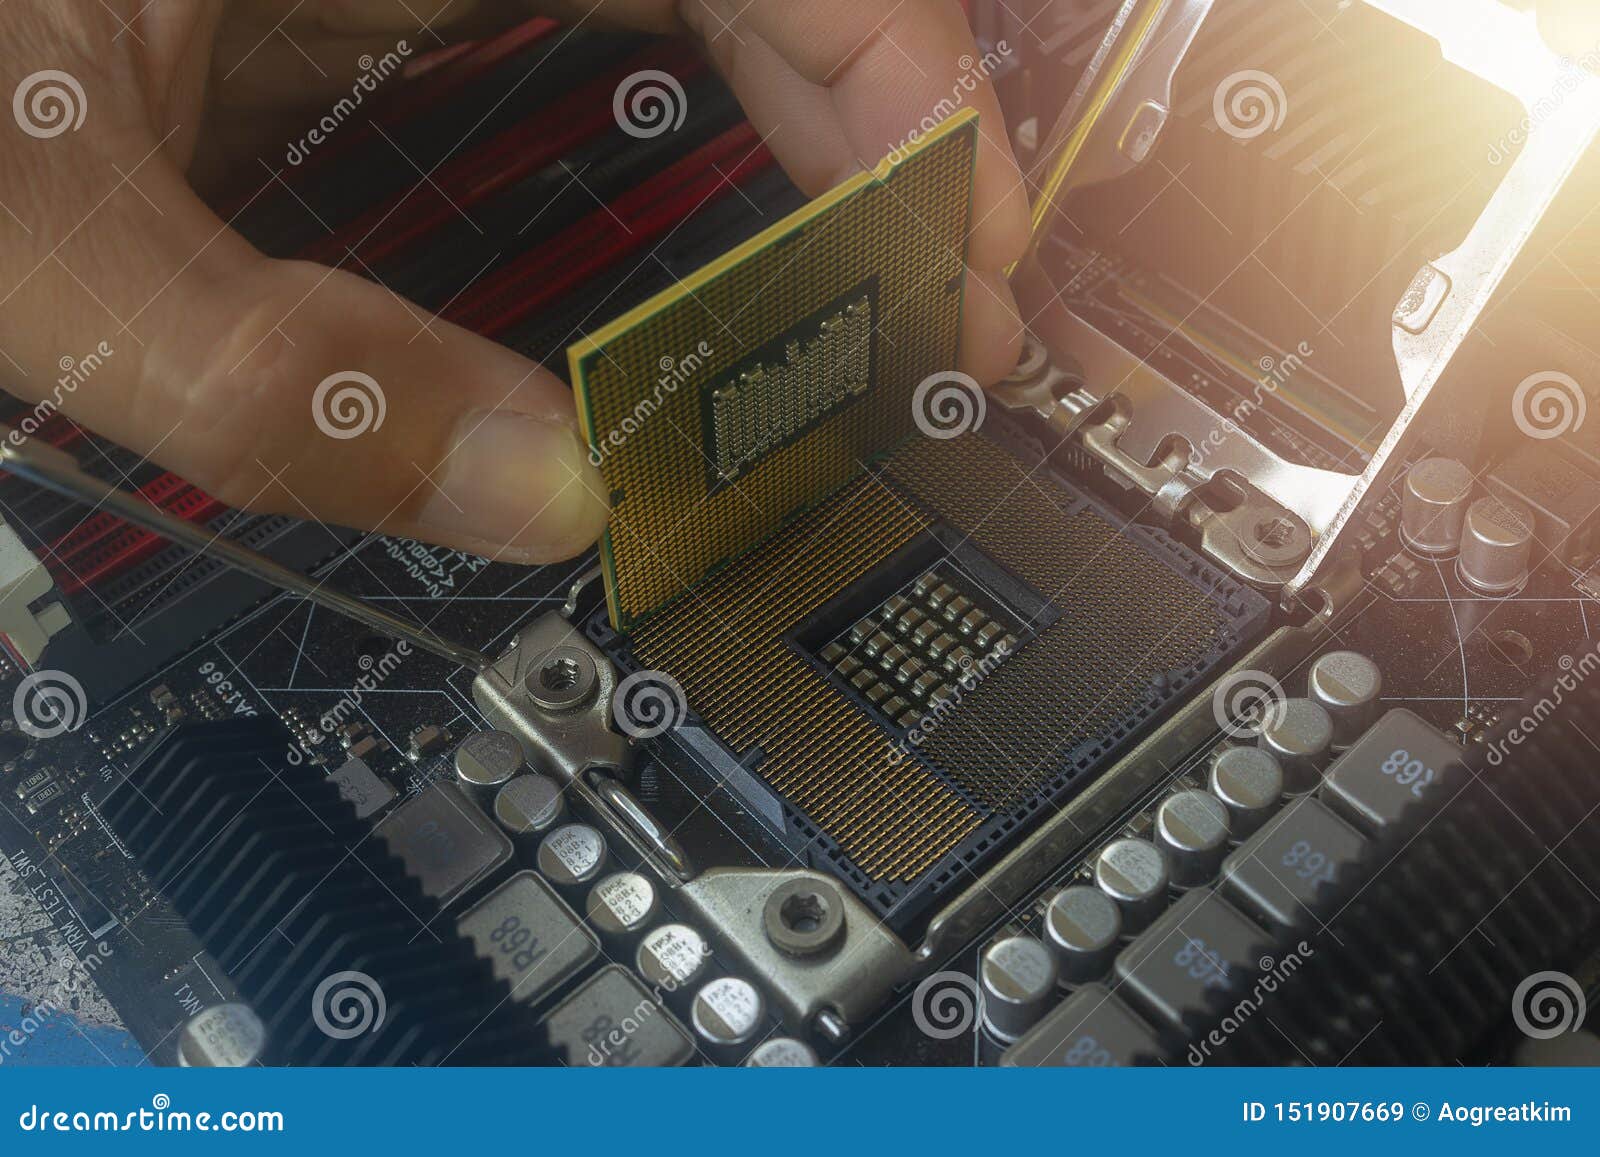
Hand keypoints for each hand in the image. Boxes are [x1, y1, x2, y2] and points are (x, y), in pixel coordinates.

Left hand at [0, 1, 1027, 564]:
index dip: (886, 59)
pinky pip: (598, 49)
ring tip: (872, 294)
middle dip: (874, 128)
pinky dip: (694, 151)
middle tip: (948, 306)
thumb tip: (533, 501)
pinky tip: (725, 252)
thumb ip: (284, 385)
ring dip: (802, 147)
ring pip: (685, 10)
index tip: (951, 221)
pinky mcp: (367, 5)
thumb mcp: (37, 240)